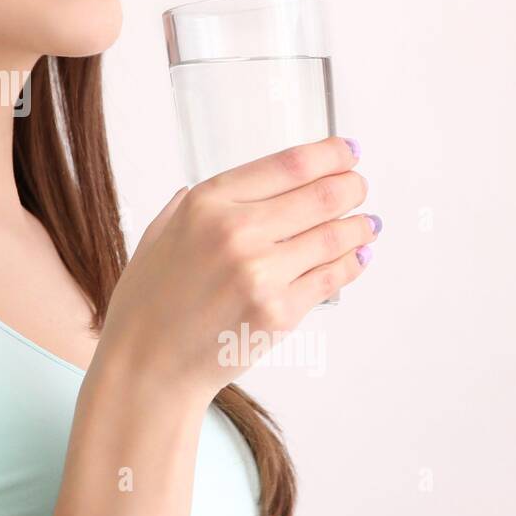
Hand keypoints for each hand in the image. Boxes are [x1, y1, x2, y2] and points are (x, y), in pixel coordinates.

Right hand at [98, 136, 374, 400]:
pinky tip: (357, 256)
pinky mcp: (280, 312)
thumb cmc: (149, 303)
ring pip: (335, 236)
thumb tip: (239, 187)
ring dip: (360, 226)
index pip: (289, 165)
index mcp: (207, 204)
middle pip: (322, 195)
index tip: (347, 151)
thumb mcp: (159, 233)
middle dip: (352, 186)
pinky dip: (352, 264)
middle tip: (359, 186)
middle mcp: (237, 232)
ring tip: (367, 223)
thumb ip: (195, 203)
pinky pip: (331, 278)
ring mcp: (261, 274)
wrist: (147, 364)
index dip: (330, 154)